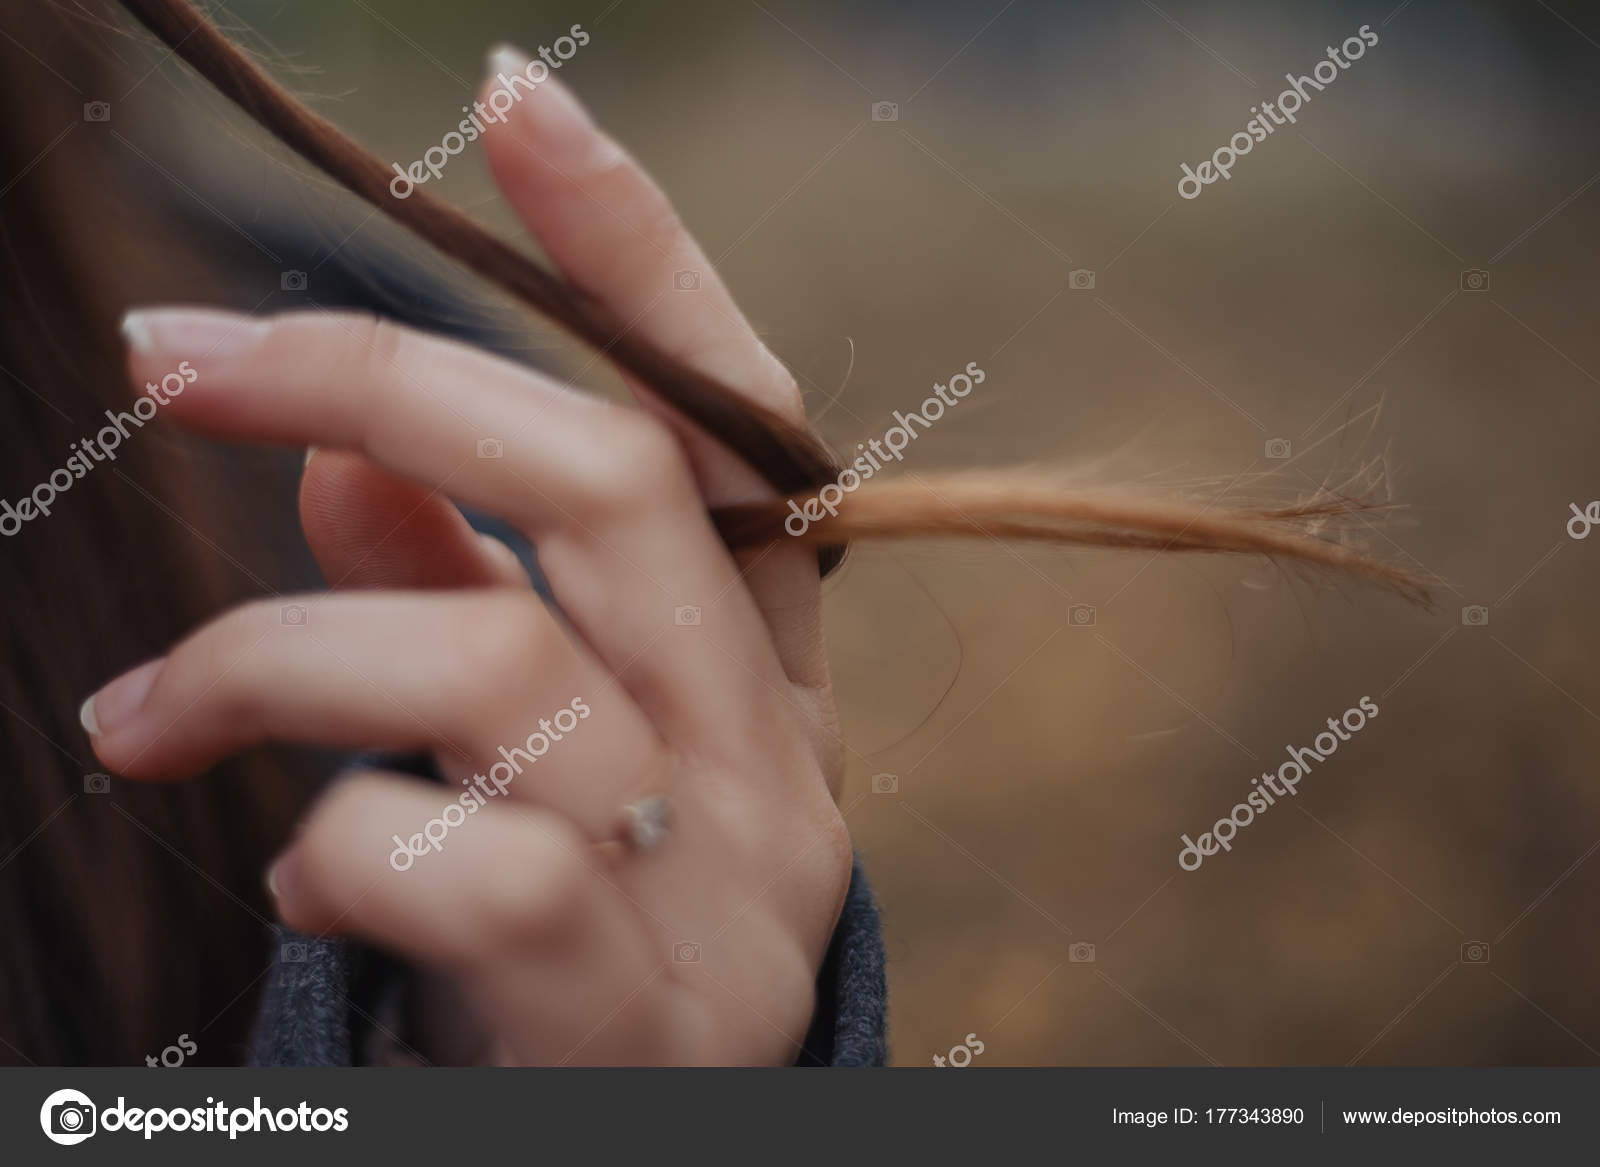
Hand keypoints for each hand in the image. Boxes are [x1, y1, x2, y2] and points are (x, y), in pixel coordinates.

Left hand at [83, 54, 850, 1064]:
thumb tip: (342, 454)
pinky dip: (326, 836)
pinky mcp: (628, 1008)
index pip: (735, 431)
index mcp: (767, 683)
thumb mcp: (543, 773)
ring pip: (490, 661)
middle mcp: (774, 761)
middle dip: (381, 379)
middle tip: (175, 361)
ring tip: (139, 720)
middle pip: (610, 484)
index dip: (643, 263)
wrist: (641, 1166)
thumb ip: (464, 600)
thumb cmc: (565, 956)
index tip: (520, 106)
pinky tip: (290, 872)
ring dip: (268, 656)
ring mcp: (720, 883)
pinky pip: (458, 856)